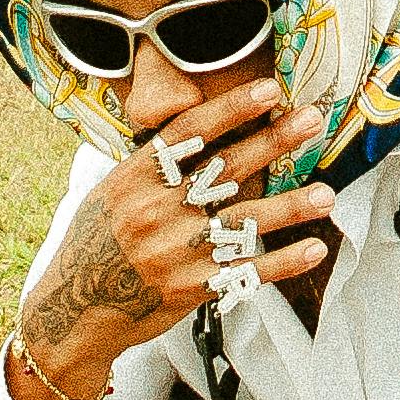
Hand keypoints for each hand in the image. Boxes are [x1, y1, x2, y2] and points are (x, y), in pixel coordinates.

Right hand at [12, 76, 328, 399]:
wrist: (73, 309)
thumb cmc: (95, 243)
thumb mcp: (111, 192)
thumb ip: (153, 166)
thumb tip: (200, 131)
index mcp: (136, 178)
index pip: (189, 133)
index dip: (231, 109)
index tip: (268, 91)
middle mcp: (157, 209)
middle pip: (225, 168)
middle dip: (273, 141)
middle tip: (312, 119)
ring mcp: (176, 251)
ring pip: (244, 222)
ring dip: (290, 207)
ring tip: (326, 194)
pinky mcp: (192, 288)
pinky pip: (246, 272)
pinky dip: (282, 262)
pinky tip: (314, 249)